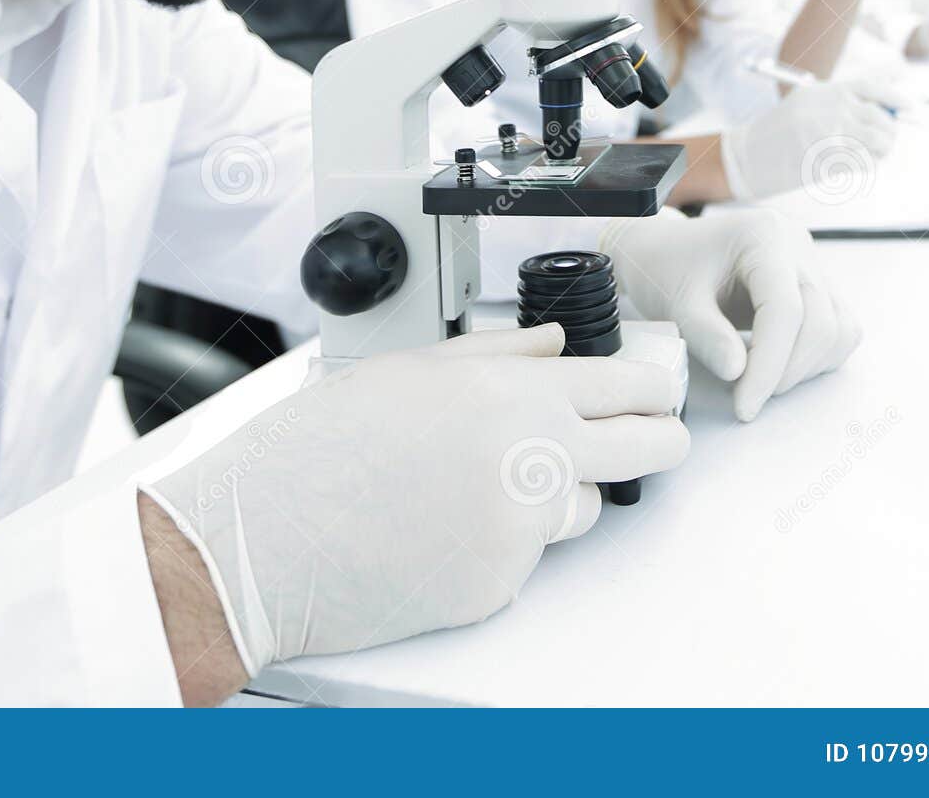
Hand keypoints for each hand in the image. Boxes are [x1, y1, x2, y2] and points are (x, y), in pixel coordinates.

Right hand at [142, 324, 687, 676]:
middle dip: (657, 439)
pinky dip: (501, 543)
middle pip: (647, 447)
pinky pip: (529, 559)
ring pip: (586, 509)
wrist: (267, 536)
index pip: (627, 384)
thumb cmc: (321, 445)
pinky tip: (441, 527)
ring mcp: (523, 530)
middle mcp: (534, 458)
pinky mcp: (503, 586)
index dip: (653, 388)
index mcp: (513, 391)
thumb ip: (496, 351)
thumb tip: (553, 343)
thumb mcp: (409, 370)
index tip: (661, 393)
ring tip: (479, 485)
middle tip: (650, 438)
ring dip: (561, 497)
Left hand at [602, 207, 860, 421]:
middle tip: (745, 396)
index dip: (769, 364)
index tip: (745, 406)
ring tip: (757, 378)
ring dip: (803, 368)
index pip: (784, 309)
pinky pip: (840, 330)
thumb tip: (738, 373)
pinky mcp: (819, 286)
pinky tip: (776, 365)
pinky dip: (815, 359)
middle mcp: (797, 244)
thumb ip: (706, 336)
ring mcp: (812, 264)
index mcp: (762, 236)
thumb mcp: (676, 303)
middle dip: (784, 371)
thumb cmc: (667, 271)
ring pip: (837, 330)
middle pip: (818, 322)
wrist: (665, 254)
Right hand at [719, 79, 897, 201]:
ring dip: (879, 153)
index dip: (894, 97)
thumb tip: (883, 116)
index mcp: (824, 91)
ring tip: (864, 157)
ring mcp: (830, 131)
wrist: (745, 157)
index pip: (870, 87)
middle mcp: (830, 107)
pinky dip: (862, 167)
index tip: (909, 108)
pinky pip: (863, 163)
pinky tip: (847, 167)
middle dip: (888, 133)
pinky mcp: (828, 157)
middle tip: (883, 144)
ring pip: (877, 142)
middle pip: (881, 118)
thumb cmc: (776, 136)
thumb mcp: (805, 107)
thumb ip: (840, 107)